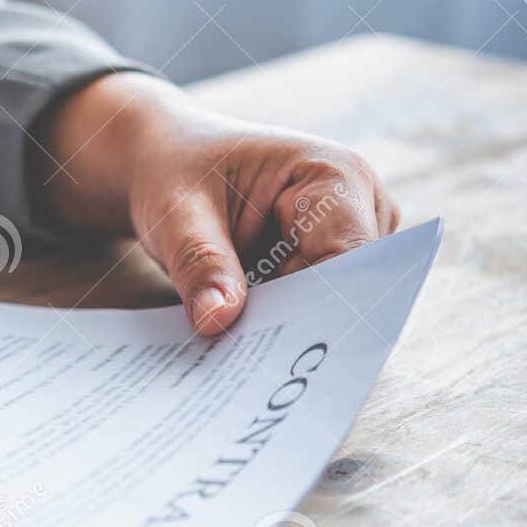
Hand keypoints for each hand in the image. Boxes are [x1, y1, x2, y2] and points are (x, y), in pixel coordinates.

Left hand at [38, 71, 399, 334]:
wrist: (167, 164)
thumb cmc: (177, 174)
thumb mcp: (176, 214)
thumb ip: (201, 264)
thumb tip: (216, 321)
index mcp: (335, 175)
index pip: (349, 256)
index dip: (324, 306)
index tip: (285, 348)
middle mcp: (358, 206)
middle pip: (347, 286)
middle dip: (301, 323)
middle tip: (252, 362)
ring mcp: (349, 238)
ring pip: (332, 304)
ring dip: (288, 326)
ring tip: (240, 346)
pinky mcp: (327, 264)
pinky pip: (312, 307)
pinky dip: (280, 323)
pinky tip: (244, 339)